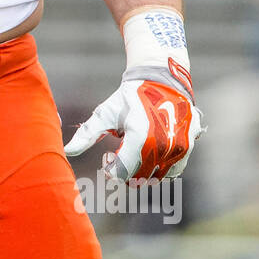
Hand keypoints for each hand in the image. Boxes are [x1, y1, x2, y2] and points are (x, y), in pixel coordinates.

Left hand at [64, 68, 204, 181]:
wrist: (161, 79)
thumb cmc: (128, 97)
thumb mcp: (105, 113)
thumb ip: (87, 134)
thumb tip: (67, 151)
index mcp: (141, 138)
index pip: (123, 174)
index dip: (111, 170)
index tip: (108, 156)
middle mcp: (163, 146)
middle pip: (140, 178)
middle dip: (126, 171)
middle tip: (121, 153)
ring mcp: (179, 146)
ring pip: (158, 177)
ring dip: (145, 171)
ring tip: (137, 152)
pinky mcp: (190, 144)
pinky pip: (174, 169)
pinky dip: (162, 167)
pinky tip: (152, 152)